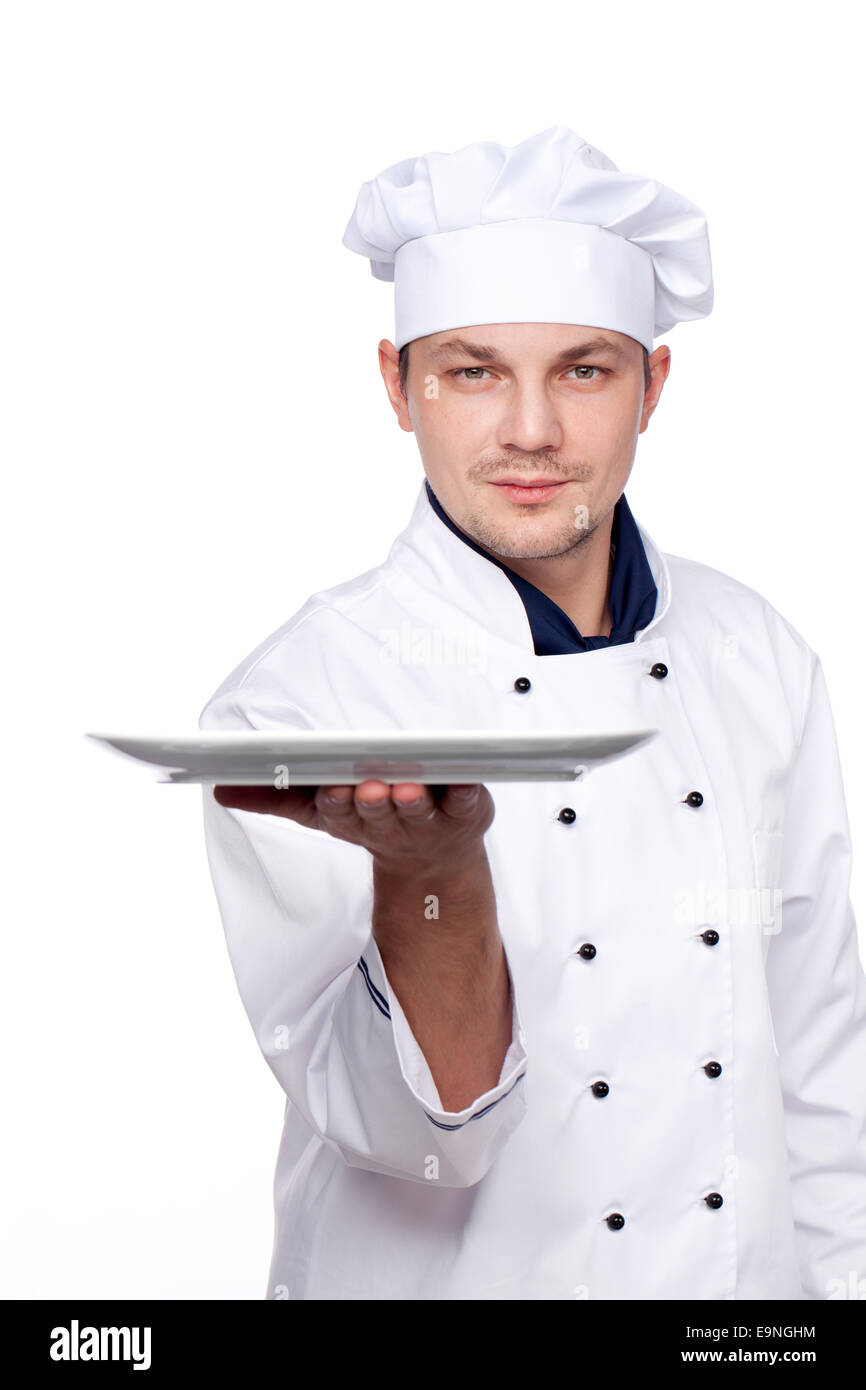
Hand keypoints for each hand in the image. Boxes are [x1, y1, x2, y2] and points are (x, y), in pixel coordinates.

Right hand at [212, 780, 494, 875]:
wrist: (433, 861)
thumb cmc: (371, 818)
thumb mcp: (319, 811)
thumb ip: (273, 797)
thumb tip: (219, 789)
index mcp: (351, 818)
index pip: (338, 813)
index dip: (336, 804)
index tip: (332, 792)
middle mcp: (389, 823)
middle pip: (378, 814)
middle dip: (372, 804)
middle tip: (369, 789)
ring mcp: (430, 820)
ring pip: (420, 811)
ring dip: (413, 801)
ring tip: (408, 787)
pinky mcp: (468, 812)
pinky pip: (471, 803)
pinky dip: (471, 794)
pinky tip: (469, 783)